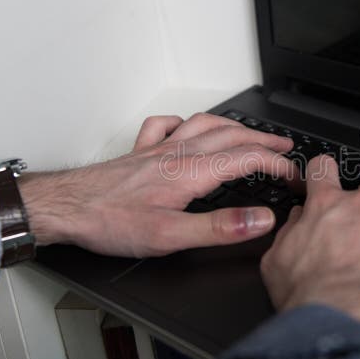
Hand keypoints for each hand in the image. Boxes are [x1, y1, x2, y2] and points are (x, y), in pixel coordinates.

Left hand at [18, 113, 298, 257]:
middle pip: (231, 136)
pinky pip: (165, 126)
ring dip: (233, 126)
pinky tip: (187, 128)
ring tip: (249, 133)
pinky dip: (184, 122)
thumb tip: (260, 220)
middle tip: (284, 148)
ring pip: (204, 124)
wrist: (66, 208)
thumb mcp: (170, 236)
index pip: (247, 159)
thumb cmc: (109, 222)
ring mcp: (158, 150)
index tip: (293, 176)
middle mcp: (177, 154)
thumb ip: (219, 228)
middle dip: (264, 140)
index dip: (277, 165)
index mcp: (191, 172)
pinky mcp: (139, 154)